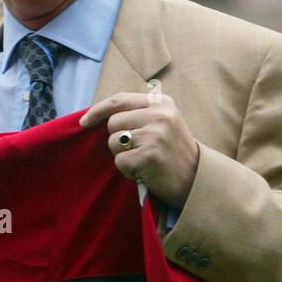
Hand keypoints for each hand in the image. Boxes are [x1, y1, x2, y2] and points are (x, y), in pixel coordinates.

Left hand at [79, 91, 198, 208]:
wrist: (196, 180)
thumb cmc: (172, 153)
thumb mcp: (163, 123)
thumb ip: (138, 114)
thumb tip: (98, 114)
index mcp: (161, 103)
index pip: (119, 100)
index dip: (98, 110)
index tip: (84, 122)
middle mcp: (159, 115)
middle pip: (113, 123)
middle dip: (117, 139)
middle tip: (137, 150)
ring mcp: (155, 134)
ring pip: (113, 142)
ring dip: (122, 156)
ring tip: (143, 161)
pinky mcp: (149, 155)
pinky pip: (120, 161)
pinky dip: (128, 170)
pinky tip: (145, 172)